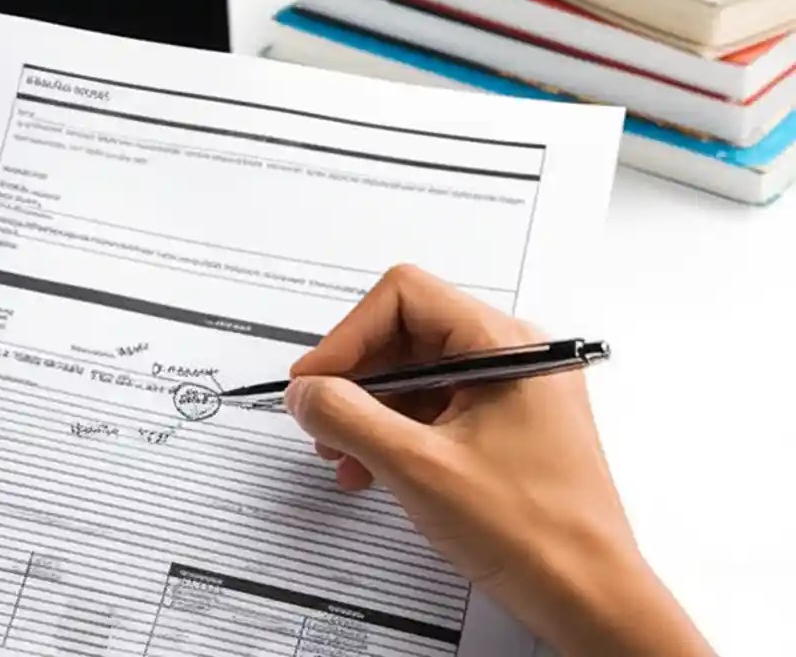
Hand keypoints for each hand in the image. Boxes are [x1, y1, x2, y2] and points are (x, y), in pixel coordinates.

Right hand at [285, 265, 710, 656]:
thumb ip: (348, 418)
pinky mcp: (508, 427)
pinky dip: (397, 434)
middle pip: (408, 334)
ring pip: (417, 376)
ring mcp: (514, 392)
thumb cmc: (532, 532)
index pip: (405, 297)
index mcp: (505, 345)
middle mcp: (514, 357)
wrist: (588, 597)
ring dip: (370, 412)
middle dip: (355, 379)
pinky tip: (373, 470)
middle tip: (320, 420)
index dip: (348, 336)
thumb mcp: (416, 467)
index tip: (315, 381)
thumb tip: (306, 392)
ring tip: (343, 456)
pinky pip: (438, 410)